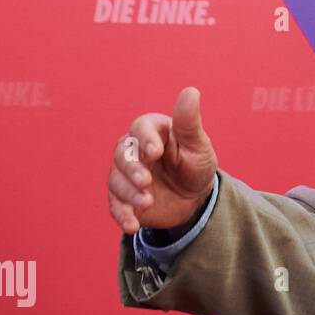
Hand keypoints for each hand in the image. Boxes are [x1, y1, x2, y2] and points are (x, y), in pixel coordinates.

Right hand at [107, 86, 217, 233]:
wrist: (195, 199)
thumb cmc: (196, 164)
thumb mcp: (198, 145)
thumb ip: (190, 122)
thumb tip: (191, 91)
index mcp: (152, 131)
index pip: (140, 127)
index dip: (145, 138)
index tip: (156, 151)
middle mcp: (134, 150)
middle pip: (121, 153)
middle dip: (132, 168)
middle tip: (146, 181)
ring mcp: (125, 175)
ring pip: (116, 179)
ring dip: (128, 192)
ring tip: (147, 202)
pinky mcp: (123, 198)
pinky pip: (115, 205)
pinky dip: (122, 214)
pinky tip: (132, 224)